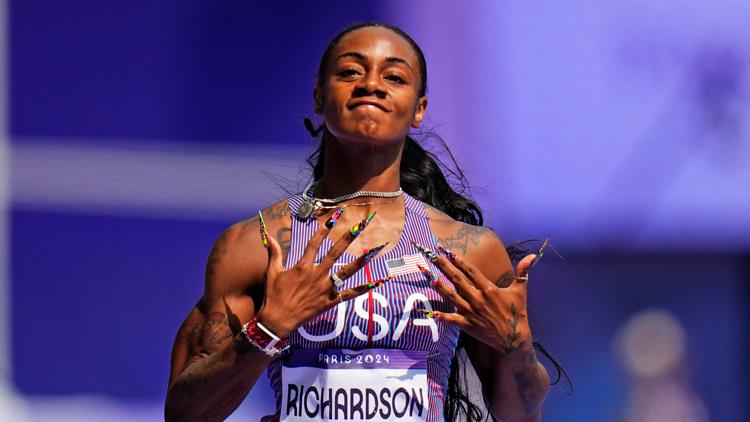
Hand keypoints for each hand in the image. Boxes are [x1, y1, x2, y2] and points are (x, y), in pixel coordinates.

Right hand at [256, 210, 386, 337]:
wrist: (276, 321)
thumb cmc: (273, 296)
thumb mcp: (272, 272)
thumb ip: (273, 252)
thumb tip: (267, 234)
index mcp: (302, 266)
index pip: (315, 243)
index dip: (325, 228)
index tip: (334, 216)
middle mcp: (316, 275)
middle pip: (335, 252)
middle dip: (348, 238)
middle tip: (359, 226)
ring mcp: (324, 289)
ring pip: (346, 272)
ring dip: (360, 261)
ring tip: (373, 250)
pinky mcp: (329, 302)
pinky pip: (349, 294)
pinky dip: (363, 289)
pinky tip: (377, 282)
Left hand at [426, 251, 537, 356]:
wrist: (513, 339)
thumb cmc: (516, 313)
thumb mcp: (520, 291)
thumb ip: (523, 272)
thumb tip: (533, 255)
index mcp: (489, 289)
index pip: (471, 271)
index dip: (459, 261)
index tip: (448, 251)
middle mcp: (478, 299)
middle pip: (457, 279)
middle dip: (444, 266)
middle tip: (432, 256)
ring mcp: (471, 312)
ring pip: (451, 296)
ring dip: (439, 286)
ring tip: (428, 276)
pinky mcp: (468, 325)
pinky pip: (453, 319)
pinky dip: (443, 317)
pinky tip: (432, 313)